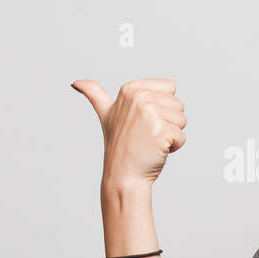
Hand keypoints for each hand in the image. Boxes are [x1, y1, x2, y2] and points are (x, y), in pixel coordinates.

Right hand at [72, 78, 186, 190]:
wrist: (122, 175)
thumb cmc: (118, 145)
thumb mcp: (105, 115)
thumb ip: (94, 95)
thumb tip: (76, 82)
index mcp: (131, 89)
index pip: (170, 88)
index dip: (162, 107)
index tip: (143, 120)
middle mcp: (140, 97)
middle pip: (178, 104)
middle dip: (168, 122)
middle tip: (146, 134)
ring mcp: (150, 114)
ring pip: (182, 120)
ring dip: (172, 135)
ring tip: (151, 141)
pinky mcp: (161, 131)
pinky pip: (181, 136)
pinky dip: (174, 147)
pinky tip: (156, 151)